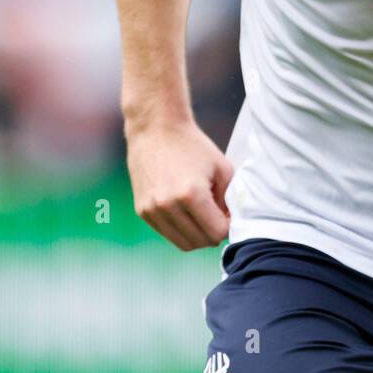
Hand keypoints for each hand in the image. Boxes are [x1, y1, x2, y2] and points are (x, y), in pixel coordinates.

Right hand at [126, 120, 233, 249]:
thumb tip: (230, 226)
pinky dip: (181, 230)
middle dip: (214, 235)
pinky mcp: (142, 211)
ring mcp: (152, 210)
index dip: (228, 227)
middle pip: (201, 242)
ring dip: (198, 236)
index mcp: (191, 194)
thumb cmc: (193, 146)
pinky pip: (168, 234)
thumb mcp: (221, 169)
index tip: (228, 215)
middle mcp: (168, 205)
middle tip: (218, 217)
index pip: (217, 233)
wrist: (156, 129)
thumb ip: (229, 201)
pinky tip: (187, 213)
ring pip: (184, 244)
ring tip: (203, 216)